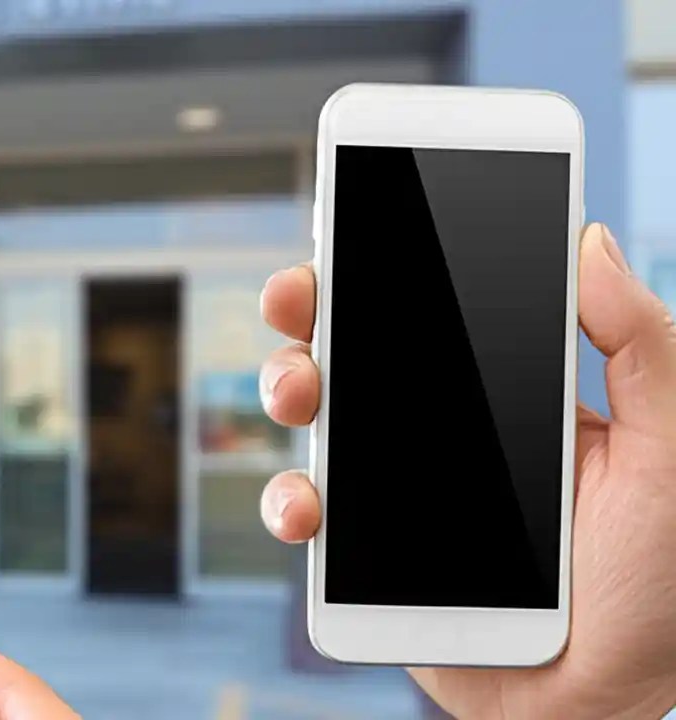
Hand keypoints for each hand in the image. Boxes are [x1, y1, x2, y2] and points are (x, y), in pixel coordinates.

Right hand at [256, 224, 675, 718]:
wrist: (598, 703)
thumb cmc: (660, 588)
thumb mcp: (673, 453)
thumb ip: (644, 347)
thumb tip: (590, 242)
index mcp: (514, 397)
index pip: (444, 311)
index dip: (392, 261)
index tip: (356, 218)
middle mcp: (446, 436)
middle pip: (361, 350)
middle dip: (315, 312)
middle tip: (297, 294)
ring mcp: (398, 493)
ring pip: (322, 419)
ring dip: (289, 387)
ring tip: (299, 390)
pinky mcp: (365, 557)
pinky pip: (309, 517)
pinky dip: (290, 502)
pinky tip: (307, 505)